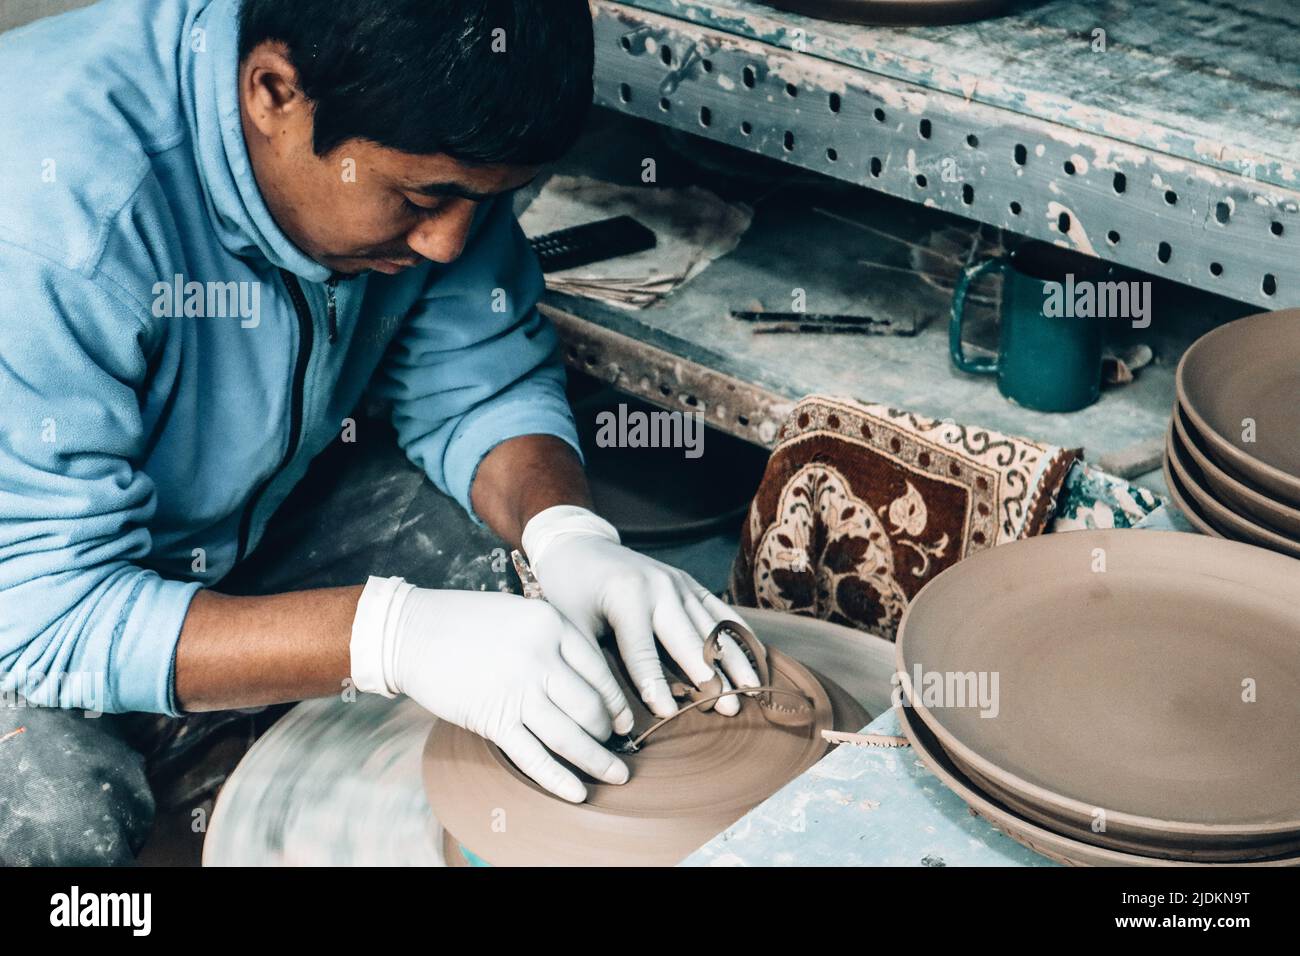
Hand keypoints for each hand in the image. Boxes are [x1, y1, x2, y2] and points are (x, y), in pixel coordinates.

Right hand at [350, 577, 633, 801]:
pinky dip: (559, 779)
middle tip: (614, 745)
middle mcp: (540, 658)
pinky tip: (577, 792)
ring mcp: (517, 691)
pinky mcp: (493, 719)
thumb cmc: (465, 621)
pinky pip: (534, 756)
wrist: (410, 632)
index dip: (616, 701)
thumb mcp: (520, 613)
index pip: (600, 670)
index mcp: (551, 624)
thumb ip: (553, 640)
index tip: (623, 720)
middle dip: (608, 733)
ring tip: (616, 775)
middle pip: (591, 706)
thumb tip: (588, 681)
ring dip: (597, 760)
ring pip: (570, 736)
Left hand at [522, 506, 759, 717]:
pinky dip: (739, 635)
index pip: (643, 652)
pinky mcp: (689, 584)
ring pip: (713, 626)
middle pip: (689, 639)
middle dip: (710, 677)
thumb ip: (591, 667)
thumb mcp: (569, 626)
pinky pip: (720, 611)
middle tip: (728, 709)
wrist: (580, 546)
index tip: (669, 715)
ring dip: (734, 660)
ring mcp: (679, 583)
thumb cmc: (569, 590)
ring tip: (753, 691)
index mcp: (627, 596)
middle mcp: (660, 587)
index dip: (656, 686)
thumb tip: (613, 719)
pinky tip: (756, 658)